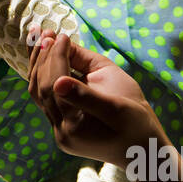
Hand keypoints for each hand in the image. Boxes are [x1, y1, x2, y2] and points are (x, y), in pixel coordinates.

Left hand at [27, 29, 161, 165]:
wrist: (144, 149)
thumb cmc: (137, 124)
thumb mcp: (116, 106)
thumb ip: (85, 94)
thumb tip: (58, 81)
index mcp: (75, 126)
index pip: (54, 84)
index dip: (57, 57)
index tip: (62, 35)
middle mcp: (61, 132)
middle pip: (41, 88)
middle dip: (43, 58)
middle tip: (47, 32)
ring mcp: (59, 131)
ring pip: (38, 93)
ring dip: (38, 65)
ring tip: (43, 39)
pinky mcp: (61, 127)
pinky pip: (46, 97)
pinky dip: (44, 75)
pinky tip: (47, 56)